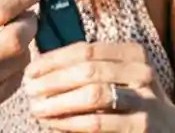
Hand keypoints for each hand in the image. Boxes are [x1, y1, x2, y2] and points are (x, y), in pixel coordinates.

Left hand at [23, 42, 174, 131]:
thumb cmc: (133, 103)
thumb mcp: (118, 78)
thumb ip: (88, 68)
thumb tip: (40, 66)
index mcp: (132, 53)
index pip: (85, 50)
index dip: (53, 60)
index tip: (30, 71)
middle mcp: (141, 72)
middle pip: (87, 70)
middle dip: (52, 80)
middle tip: (29, 90)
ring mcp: (145, 99)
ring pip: (93, 94)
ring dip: (59, 101)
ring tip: (37, 108)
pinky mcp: (142, 126)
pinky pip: (99, 122)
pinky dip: (71, 122)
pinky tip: (54, 123)